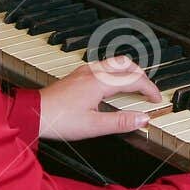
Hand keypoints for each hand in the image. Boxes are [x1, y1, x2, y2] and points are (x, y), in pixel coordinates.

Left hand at [36, 58, 161, 140]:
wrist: (33, 114)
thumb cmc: (59, 120)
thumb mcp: (94, 126)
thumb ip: (121, 122)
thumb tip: (143, 119)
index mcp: (100, 82)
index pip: (134, 80)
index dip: (149, 89)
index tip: (156, 100)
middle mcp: (93, 72)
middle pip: (126, 64)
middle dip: (142, 75)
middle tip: (148, 90)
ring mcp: (84, 71)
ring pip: (114, 62)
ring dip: (128, 71)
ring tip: (134, 85)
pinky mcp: (77, 75)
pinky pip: (103, 66)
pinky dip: (115, 72)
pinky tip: (111, 84)